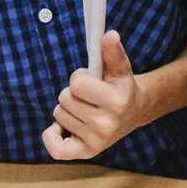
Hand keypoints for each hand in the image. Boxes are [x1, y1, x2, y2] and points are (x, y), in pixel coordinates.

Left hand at [43, 30, 145, 160]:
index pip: (76, 84)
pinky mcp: (86, 152)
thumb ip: (112, 51)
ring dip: (67, 109)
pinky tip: (61, 127)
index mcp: (116, 101)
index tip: (92, 80)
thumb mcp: (119, 67)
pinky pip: (56, 149)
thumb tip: (108, 35)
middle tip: (89, 96)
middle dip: (73, 93)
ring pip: (59, 115)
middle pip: (64, 99)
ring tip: (85, 108)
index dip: (80, 78)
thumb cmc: (120, 86)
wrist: (134, 112)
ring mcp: (97, 141)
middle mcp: (107, 124)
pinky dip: (52, 136)